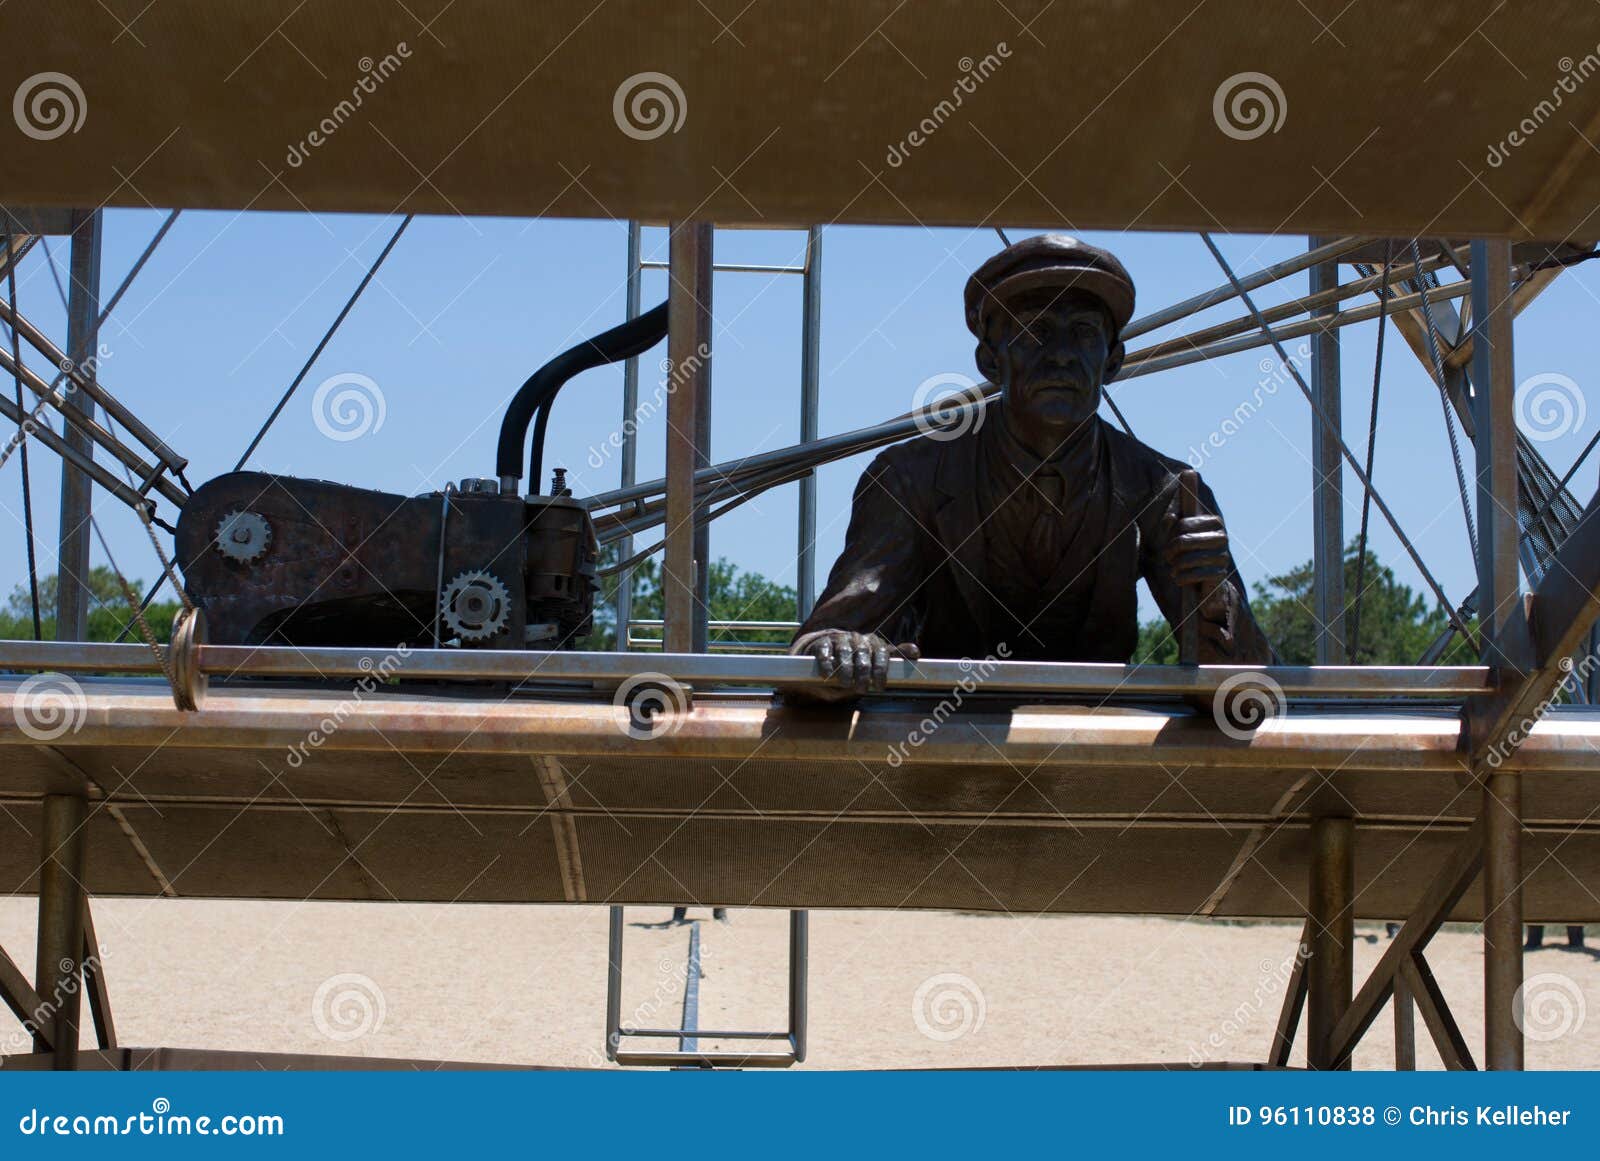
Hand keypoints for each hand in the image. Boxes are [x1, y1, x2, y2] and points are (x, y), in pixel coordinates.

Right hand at [797, 630, 920, 700]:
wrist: (822, 652)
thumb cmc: (853, 661)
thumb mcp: (874, 662)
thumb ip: (894, 658)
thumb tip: (917, 651)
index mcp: (873, 643)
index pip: (882, 652)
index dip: (882, 669)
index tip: (880, 686)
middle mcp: (857, 638)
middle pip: (864, 653)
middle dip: (864, 672)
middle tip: (863, 688)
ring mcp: (839, 639)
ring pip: (845, 651)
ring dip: (846, 669)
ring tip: (847, 684)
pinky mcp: (821, 643)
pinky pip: (825, 651)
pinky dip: (827, 663)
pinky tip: (828, 675)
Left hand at [1164, 514, 1237, 651]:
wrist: (1207, 582)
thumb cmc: (1190, 555)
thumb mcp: (1179, 538)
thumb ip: (1172, 525)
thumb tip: (1171, 516)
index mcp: (1215, 523)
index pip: (1182, 524)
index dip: (1169, 536)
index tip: (1169, 544)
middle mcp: (1222, 537)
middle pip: (1183, 541)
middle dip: (1169, 552)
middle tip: (1168, 558)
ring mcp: (1223, 556)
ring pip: (1186, 559)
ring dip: (1175, 567)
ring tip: (1173, 570)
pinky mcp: (1221, 573)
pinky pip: (1194, 575)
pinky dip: (1182, 578)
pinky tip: (1178, 580)